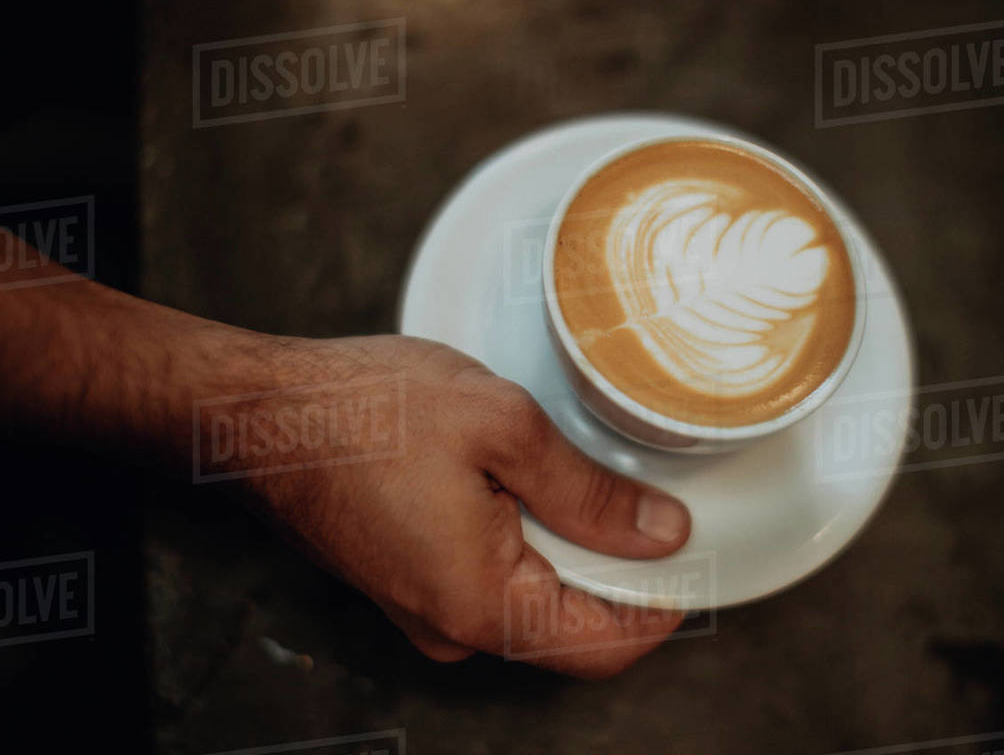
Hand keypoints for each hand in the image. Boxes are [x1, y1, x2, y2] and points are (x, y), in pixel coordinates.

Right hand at [218, 335, 691, 677]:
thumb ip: (589, 493)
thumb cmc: (363, 412)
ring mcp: (425, 610)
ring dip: (567, 549)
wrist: (257, 411)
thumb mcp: (501, 428)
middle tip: (637, 495)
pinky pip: (490, 581)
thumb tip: (662, 535)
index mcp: (481, 604)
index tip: (692, 549)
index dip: (663, 603)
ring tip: (570, 475)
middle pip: (572, 627)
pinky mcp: (409, 582)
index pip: (606, 645)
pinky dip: (524, 540)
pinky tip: (519, 481)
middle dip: (617, 570)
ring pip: (532, 600)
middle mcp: (451, 628)